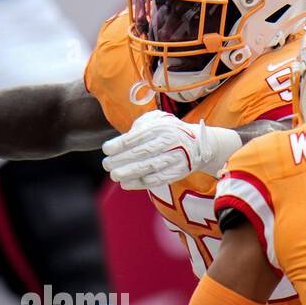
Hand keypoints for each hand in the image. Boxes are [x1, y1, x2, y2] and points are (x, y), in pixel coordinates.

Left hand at [101, 110, 240, 189]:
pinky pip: (157, 179)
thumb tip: (121, 141)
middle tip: (106, 164)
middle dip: (121, 159)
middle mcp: (169, 141)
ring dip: (129, 173)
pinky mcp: (178, 172)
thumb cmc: (169, 131)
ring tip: (114, 175)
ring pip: (148, 167)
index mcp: (161, 127)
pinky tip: (126, 184)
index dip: (120, 144)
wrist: (199, 144)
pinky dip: (140, 183)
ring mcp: (174, 158)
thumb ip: (140, 125)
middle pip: (141, 152)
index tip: (106, 150)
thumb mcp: (157, 120)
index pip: (137, 136)